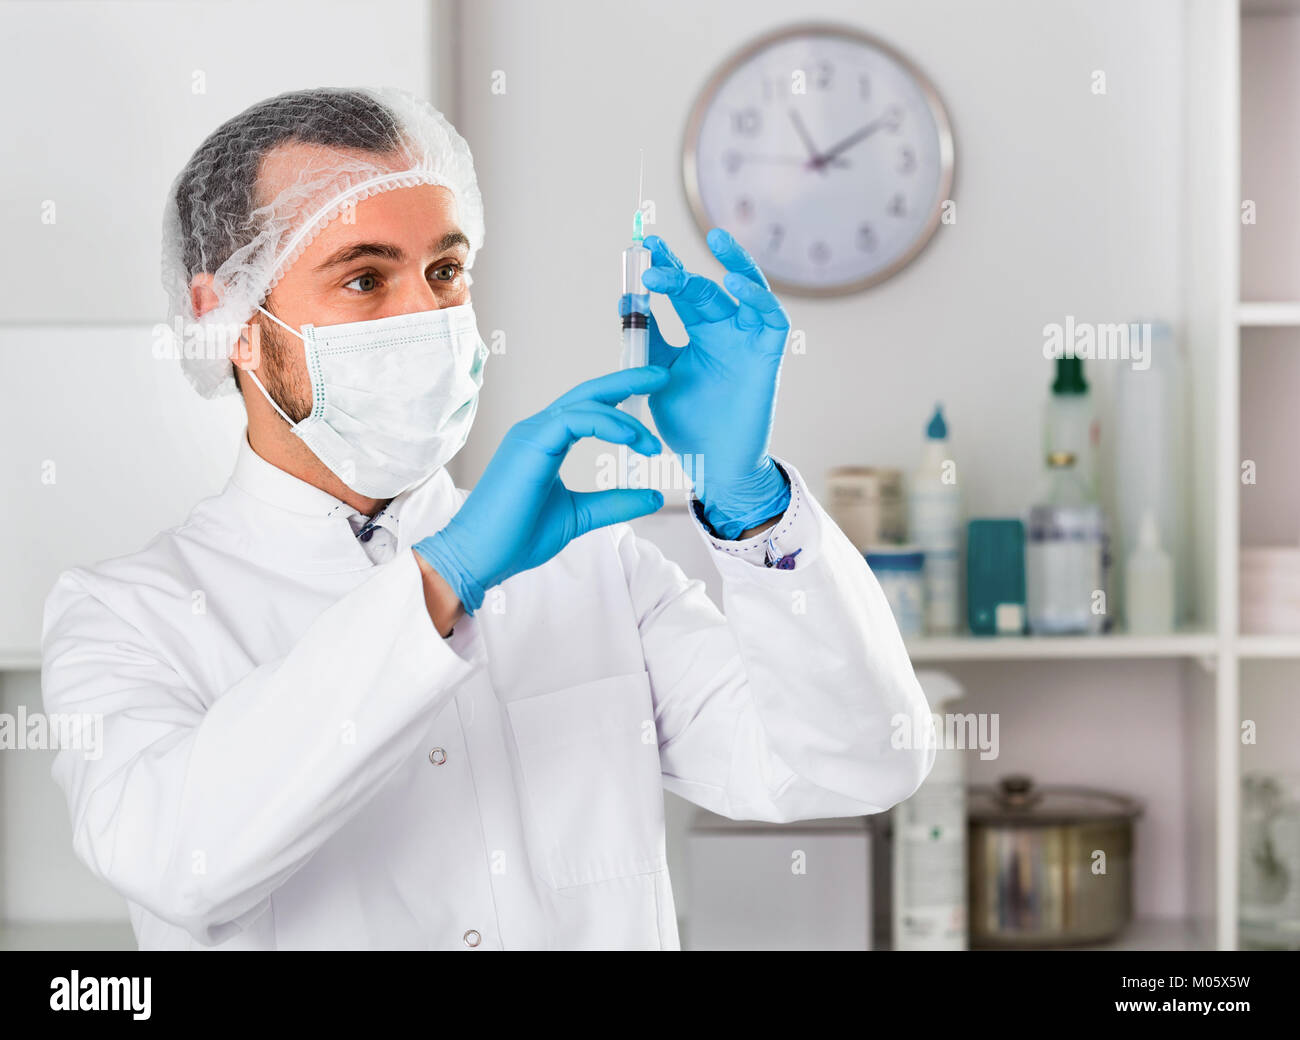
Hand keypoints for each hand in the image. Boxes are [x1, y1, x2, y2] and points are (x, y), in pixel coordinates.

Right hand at [412, 367, 668, 613]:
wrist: (480, 557)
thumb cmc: (518, 537)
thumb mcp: (579, 516)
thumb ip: (614, 502)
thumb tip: (654, 496)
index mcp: (546, 442)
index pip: (588, 408)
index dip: (620, 398)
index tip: (653, 398)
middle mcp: (537, 430)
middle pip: (588, 393)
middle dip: (627, 381)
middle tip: (662, 376)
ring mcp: (531, 434)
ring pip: (584, 404)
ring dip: (624, 418)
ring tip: (652, 442)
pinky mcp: (530, 443)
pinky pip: (574, 420)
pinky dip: (607, 424)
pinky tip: (632, 439)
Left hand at [631, 228, 790, 538]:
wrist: (712, 465)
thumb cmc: (688, 423)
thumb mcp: (657, 376)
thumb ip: (647, 341)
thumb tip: (626, 303)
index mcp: (699, 333)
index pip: (683, 291)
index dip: (667, 267)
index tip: (644, 247)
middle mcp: (726, 331)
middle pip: (707, 288)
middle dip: (681, 270)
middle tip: (654, 254)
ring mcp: (749, 342)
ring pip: (750, 291)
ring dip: (735, 264)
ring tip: (715, 241)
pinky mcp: (768, 358)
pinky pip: (773, 320)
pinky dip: (759, 299)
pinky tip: (736, 285)